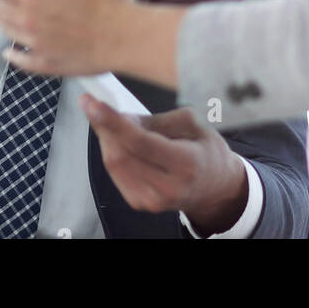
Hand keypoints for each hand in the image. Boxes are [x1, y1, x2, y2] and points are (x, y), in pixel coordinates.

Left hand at [80, 94, 248, 235]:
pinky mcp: (140, 203)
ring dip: (105, 138)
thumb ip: (157, 120)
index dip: (113, 122)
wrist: (214, 187)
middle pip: (121, 155)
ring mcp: (152, 200)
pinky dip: (111, 152)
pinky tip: (116, 139)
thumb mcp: (193, 123)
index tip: (94, 104)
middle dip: (103, 127)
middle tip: (94, 104)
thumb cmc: (206, 151)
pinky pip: (116, 173)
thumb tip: (123, 118)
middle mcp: (168, 188)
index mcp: (186, 164)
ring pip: (114, 164)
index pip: (141, 143)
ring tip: (107, 119)